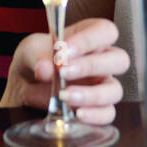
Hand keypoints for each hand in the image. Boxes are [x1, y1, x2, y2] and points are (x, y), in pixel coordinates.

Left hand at [2, 18, 128, 120]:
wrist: (26, 83)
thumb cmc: (36, 58)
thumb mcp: (31, 51)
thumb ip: (37, 57)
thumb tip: (46, 68)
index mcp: (89, 35)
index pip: (104, 31)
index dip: (89, 40)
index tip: (64, 51)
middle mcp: (102, 59)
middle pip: (119, 60)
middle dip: (92, 66)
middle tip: (63, 72)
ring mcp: (102, 85)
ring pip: (115, 90)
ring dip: (92, 95)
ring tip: (65, 96)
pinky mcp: (97, 108)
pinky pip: (107, 113)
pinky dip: (95, 115)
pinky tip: (77, 114)